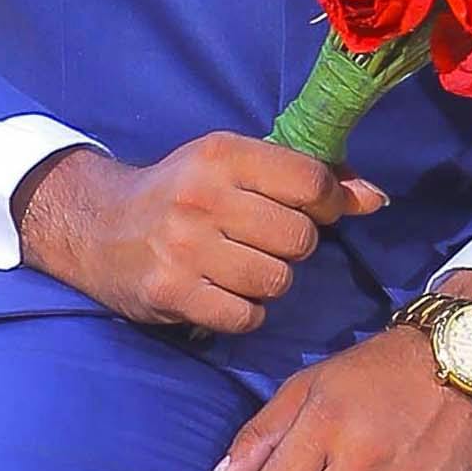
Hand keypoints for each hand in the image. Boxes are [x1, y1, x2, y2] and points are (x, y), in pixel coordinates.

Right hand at [18, 136, 382, 335]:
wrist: (96, 226)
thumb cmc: (181, 192)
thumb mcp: (236, 166)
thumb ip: (307, 177)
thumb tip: (376, 198)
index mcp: (223, 154)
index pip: (311, 181)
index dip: (329, 203)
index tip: (316, 211)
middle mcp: (203, 197)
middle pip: (300, 237)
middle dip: (295, 246)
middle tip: (265, 241)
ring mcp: (184, 247)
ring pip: (277, 280)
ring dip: (270, 282)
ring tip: (242, 268)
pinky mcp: (171, 292)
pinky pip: (245, 316)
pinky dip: (244, 312)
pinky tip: (223, 294)